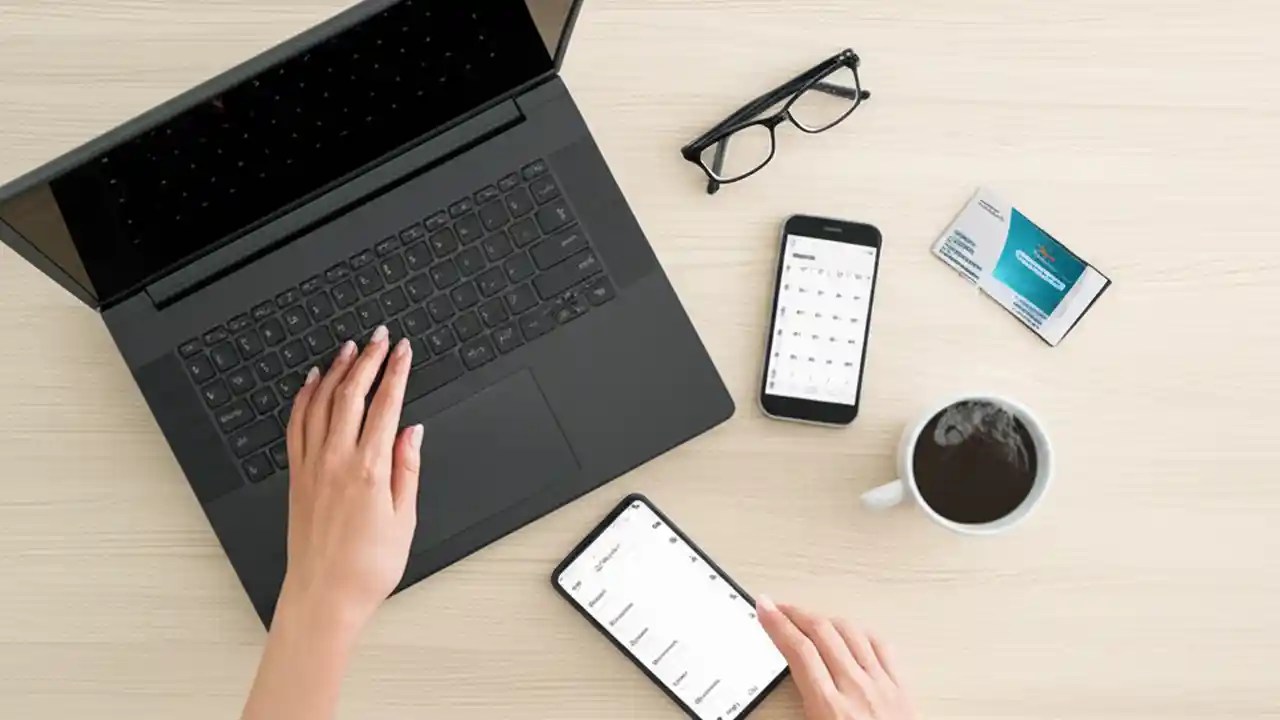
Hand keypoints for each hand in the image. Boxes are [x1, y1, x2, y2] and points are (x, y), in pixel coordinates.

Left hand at [278, 327, 422, 633]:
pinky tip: (312, 384)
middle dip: (369, 360)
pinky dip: (304, 398)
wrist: (324, 596)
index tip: (404, 351)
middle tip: (380, 337)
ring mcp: (312, 466)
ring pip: (321, 403)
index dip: (397, 373)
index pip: (386, 406)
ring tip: (350, 348)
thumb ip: (408, 469)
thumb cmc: (367, 567)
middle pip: (352, 395)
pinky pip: (297, 426)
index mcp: (369, 470)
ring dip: (337, 371)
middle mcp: (337, 461)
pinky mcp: (296, 477)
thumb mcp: (404, 519)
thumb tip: (412, 433)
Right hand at [756, 597, 915, 719]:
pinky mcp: (903, 689)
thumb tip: (786, 688)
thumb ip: (799, 711)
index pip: (798, 650)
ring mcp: (883, 686)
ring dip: (826, 619)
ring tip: (810, 617)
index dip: (777, 623)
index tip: (764, 608)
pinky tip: (853, 634)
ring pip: (851, 632)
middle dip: (795, 612)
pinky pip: (882, 647)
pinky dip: (861, 634)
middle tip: (778, 606)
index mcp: (829, 708)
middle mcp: (857, 689)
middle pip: (821, 632)